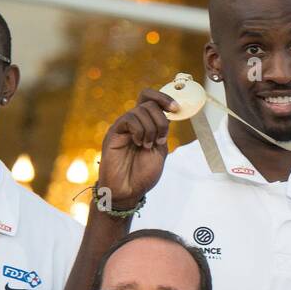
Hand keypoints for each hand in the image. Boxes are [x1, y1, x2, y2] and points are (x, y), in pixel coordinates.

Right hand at [95, 88, 177, 212]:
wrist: (127, 191)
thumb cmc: (142, 175)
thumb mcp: (160, 152)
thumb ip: (163, 133)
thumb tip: (168, 115)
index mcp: (146, 125)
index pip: (151, 99)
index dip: (164, 98)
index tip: (176, 108)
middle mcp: (134, 123)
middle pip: (149, 103)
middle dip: (161, 121)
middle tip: (159, 140)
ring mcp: (123, 127)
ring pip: (141, 110)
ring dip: (150, 129)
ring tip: (147, 146)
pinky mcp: (114, 132)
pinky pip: (129, 119)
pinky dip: (139, 131)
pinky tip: (138, 144)